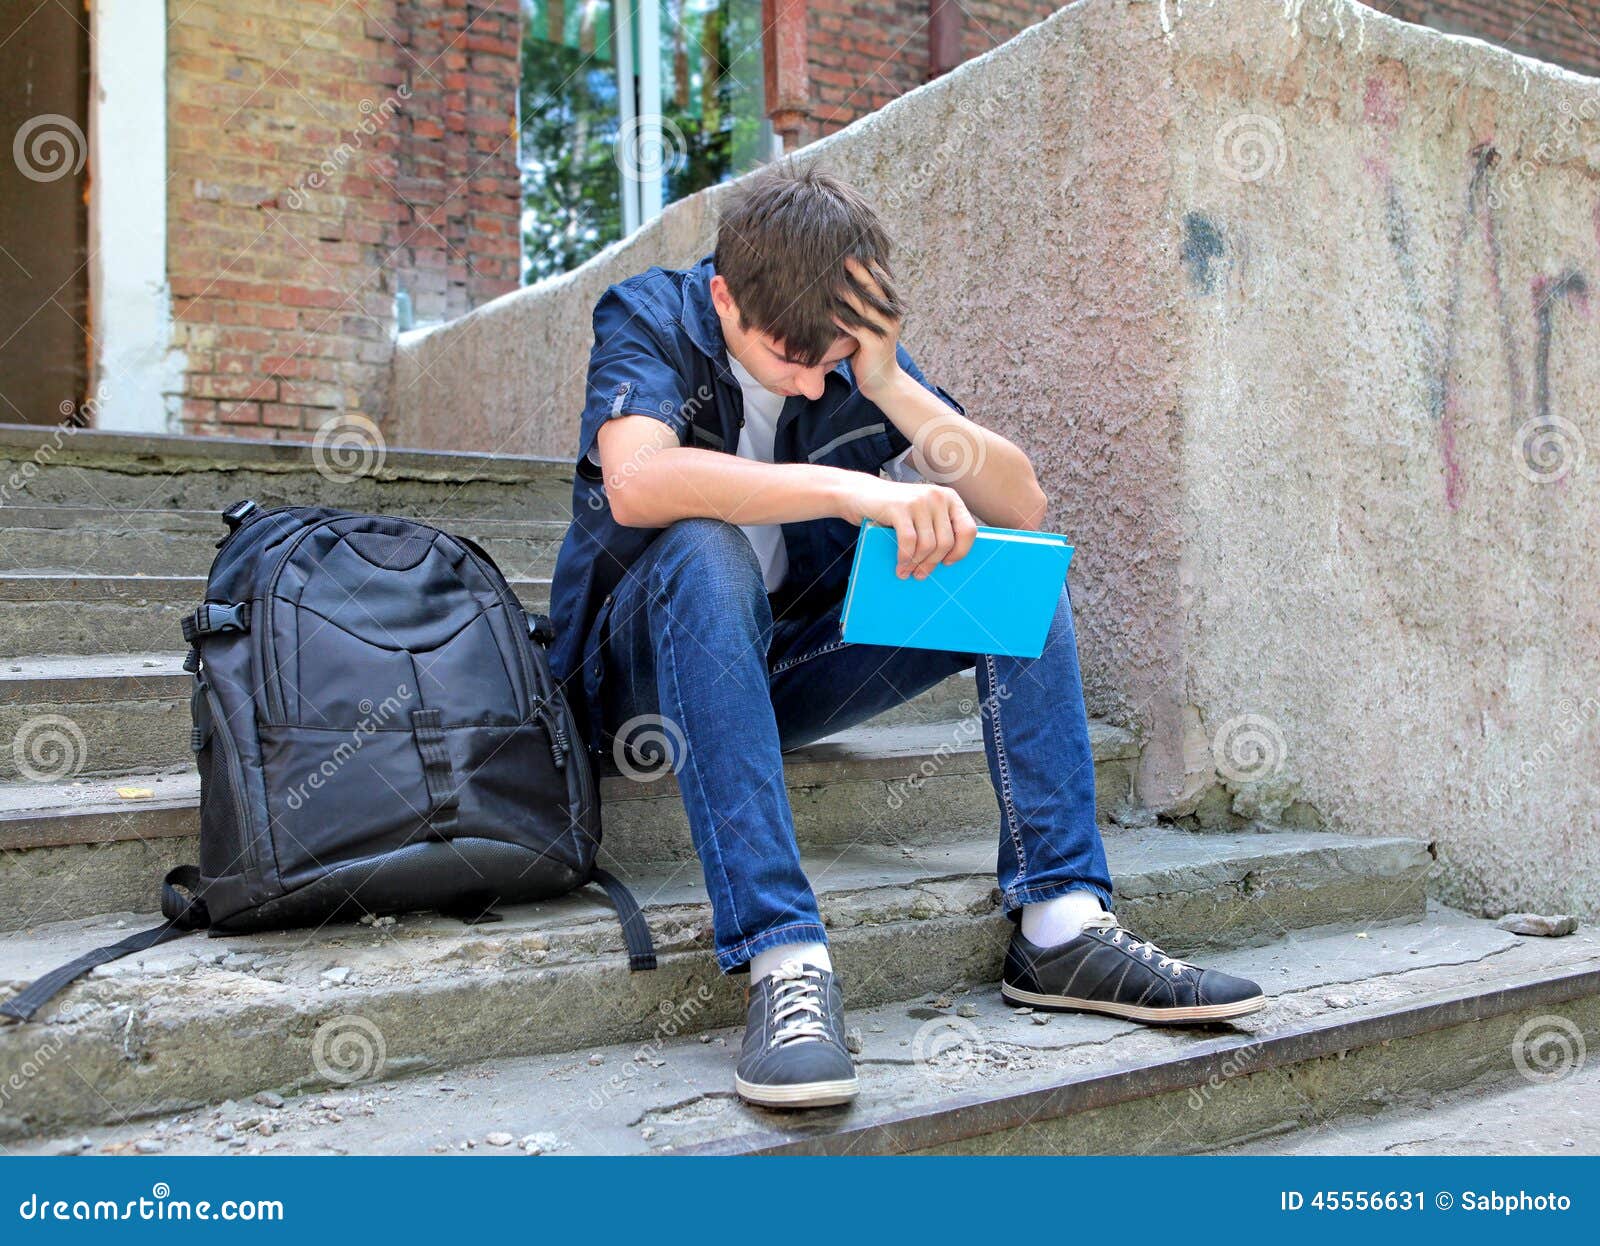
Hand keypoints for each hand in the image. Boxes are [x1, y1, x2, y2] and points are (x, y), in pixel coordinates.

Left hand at [833, 256, 904, 399]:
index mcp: (890, 306)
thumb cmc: (869, 351)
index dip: (867, 262)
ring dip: (846, 289)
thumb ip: (860, 306)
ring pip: (863, 303)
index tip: (851, 247)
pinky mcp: (875, 342)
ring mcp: (884, 327)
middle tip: (841, 252)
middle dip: (857, 268)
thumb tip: (841, 284)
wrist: (883, 382)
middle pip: (873, 285)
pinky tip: (826, 309)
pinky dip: (840, 316)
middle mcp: (890, 314)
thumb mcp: (867, 324)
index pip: (879, 278)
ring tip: (829, 275)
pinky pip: (855, 325)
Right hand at [837, 474, 977, 578]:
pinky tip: (900, 566)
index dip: (960, 551)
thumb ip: (938, 527)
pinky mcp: (900, 507)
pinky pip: (909, 542)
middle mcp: (937, 497)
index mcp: (950, 498)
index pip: (968, 530)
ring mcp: (919, 501)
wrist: (861, 494)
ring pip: (928, 545)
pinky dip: (905, 558)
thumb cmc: (895, 510)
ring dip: (918, 564)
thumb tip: (950, 560)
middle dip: (933, 563)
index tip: (947, 563)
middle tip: (921, 575)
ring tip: (908, 572)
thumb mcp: (923, 513)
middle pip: (946, 542)